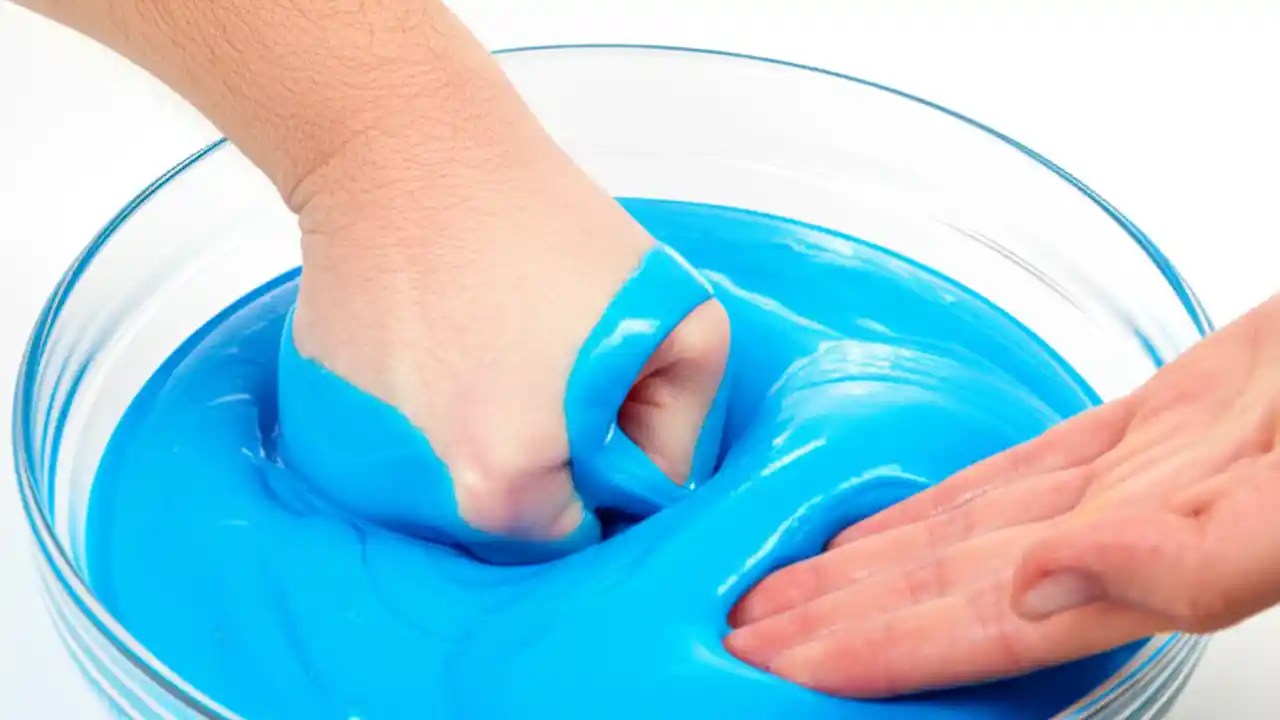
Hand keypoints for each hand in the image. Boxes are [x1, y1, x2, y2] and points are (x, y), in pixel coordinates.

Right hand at [18, 0, 729, 543]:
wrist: (408, 152)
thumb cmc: (548, 229)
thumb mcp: (683, 326)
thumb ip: (682, 435)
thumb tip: (647, 489)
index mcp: (506, 491)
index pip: (578, 541)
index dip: (601, 476)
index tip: (597, 410)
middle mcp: (419, 499)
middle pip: (512, 523)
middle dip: (547, 461)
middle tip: (547, 368)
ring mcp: (359, 462)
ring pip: (452, 488)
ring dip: (483, 439)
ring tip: (491, 348)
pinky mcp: (321, 423)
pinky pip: (400, 448)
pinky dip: (427, 413)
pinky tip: (441, 344)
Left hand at [726, 295, 1279, 696]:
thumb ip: (1188, 555)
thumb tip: (1036, 589)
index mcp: (1169, 551)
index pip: (987, 622)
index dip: (884, 648)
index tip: (790, 665)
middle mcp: (1144, 520)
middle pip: (962, 586)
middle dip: (852, 617)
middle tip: (749, 636)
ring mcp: (1152, 468)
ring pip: (984, 530)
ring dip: (883, 567)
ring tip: (796, 594)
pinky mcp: (1170, 414)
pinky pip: (1033, 469)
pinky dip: (960, 498)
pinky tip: (909, 520)